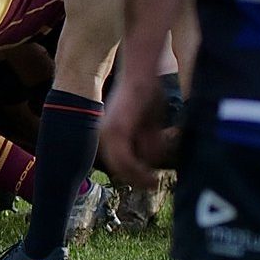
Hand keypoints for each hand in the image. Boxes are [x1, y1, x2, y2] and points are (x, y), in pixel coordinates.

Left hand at [97, 66, 169, 188]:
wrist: (141, 75)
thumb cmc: (147, 95)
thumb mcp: (148, 124)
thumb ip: (148, 142)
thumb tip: (151, 163)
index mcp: (110, 135)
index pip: (119, 164)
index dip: (135, 175)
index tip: (150, 182)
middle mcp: (105, 136)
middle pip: (120, 169)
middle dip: (137, 179)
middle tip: (153, 185)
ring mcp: (109, 134)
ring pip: (122, 168)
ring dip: (139, 177)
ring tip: (154, 182)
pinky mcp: (117, 131)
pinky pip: (126, 160)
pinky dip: (139, 170)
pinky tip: (151, 175)